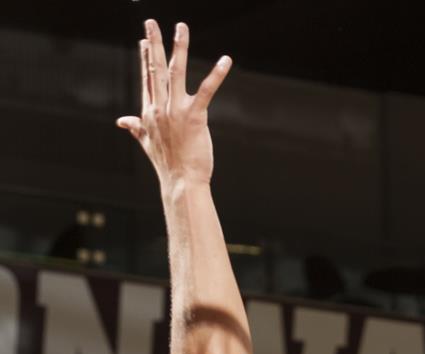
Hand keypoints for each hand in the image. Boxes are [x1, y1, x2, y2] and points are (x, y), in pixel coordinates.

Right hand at [117, 20, 231, 188]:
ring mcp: (175, 110)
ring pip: (175, 71)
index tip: (143, 41)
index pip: (147, 79)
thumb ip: (136, 128)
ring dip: (179, 47)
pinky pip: (207, 90)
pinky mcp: (194, 116)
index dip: (145, 58)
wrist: (181, 183)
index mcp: (149, 112)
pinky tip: (225, 60)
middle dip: (153, 43)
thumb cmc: (168, 165)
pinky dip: (216, 74)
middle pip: (155, 68)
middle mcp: (159, 107)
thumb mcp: (147, 144)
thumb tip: (121, 121)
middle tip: (151, 22)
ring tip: (181, 27)